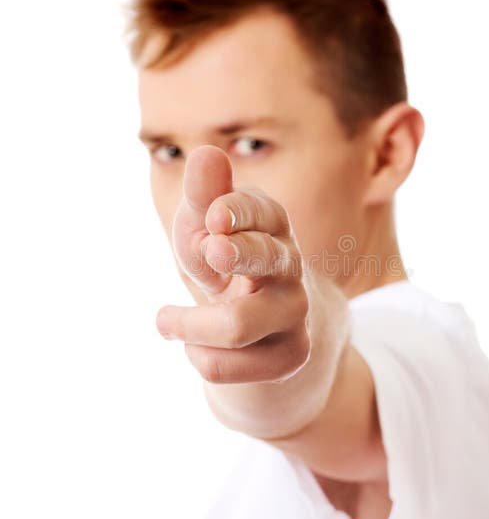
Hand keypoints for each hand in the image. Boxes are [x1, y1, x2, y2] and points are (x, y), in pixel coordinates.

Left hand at [155, 145, 310, 384]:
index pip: (264, 211)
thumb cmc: (225, 265)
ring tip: (165, 320)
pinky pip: (226, 365)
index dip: (238, 212)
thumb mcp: (206, 230)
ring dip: (189, 324)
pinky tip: (195, 345)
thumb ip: (204, 197)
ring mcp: (295, 314)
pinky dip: (197, 355)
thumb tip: (205, 153)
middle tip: (209, 254)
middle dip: (238, 256)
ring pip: (238, 324)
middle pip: (266, 259)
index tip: (213, 218)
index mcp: (272, 225)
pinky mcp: (290, 357)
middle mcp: (291, 266)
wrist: (264, 331)